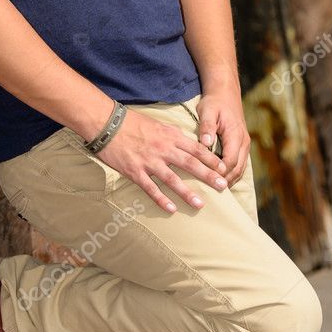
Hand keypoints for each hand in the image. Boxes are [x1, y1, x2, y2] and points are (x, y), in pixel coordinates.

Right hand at [95, 109, 229, 214]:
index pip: (195, 148)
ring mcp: (149, 161)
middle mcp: (162, 149)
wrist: (107, 123)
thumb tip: (187, 141)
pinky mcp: (135, 171)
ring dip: (187, 193)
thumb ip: (173, 134)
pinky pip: (150, 188)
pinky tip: (171, 209)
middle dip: (208, 176)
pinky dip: (161, 200)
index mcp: (169, 136)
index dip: (211, 159)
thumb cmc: (132, 122)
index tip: (224, 168)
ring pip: (172, 179)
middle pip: (190, 164)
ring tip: (200, 204)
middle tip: (223, 186)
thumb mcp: (157, 123)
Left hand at [196, 88, 250, 186]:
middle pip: (237, 168)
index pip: (230, 161)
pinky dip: (231, 173)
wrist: (225, 92)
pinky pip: (239, 163)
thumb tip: (206, 143)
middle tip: (210, 191)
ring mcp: (244, 144)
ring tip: (215, 190)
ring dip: (229, 179)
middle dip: (225, 180)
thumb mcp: (207, 111)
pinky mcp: (241, 145)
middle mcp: (243, 142)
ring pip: (240, 168)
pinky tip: (220, 178)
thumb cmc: (214, 102)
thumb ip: (207, 127)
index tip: (208, 181)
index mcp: (235, 135)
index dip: (220, 173)